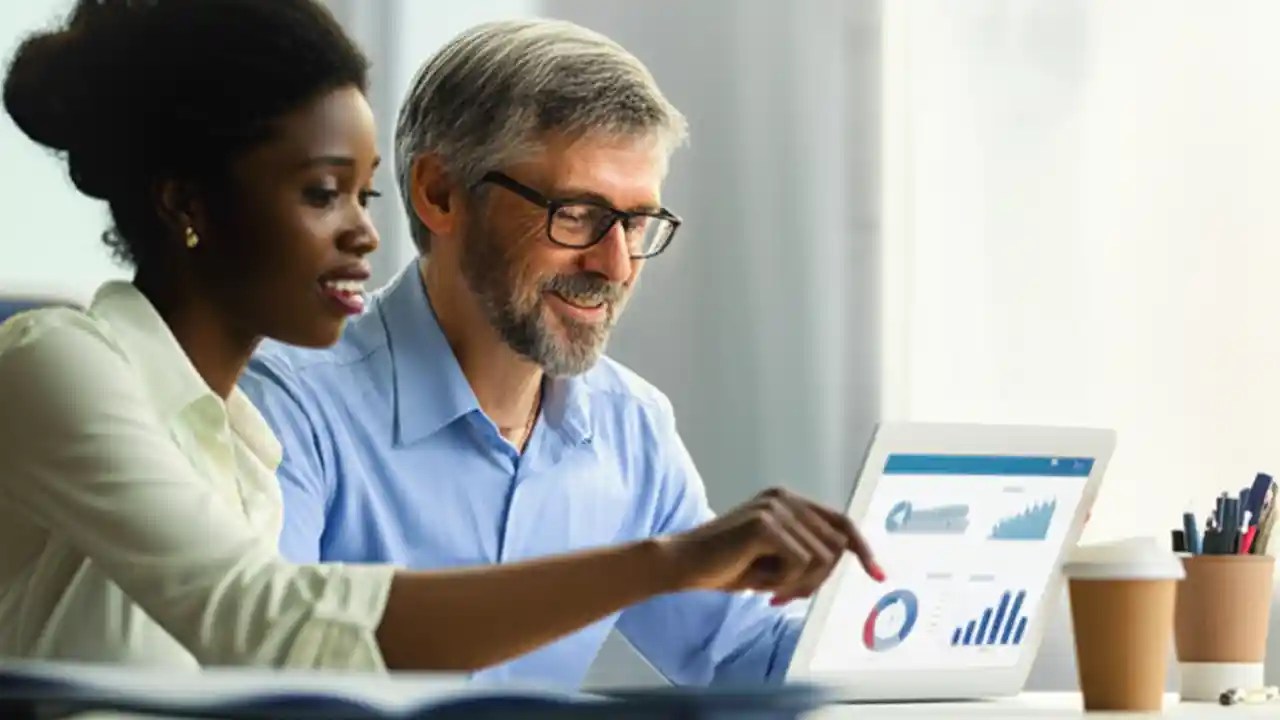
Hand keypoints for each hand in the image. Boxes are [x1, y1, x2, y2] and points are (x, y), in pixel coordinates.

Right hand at [658, 487, 883, 604]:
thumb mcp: (774, 558)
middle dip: (817, 580)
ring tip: (768, 587)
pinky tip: (758, 582)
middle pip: (836, 546)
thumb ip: (804, 553)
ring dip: (799, 584)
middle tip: (783, 595)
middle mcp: (785, 498)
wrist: (683, 564)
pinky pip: (801, 564)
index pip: (841, 522)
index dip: (862, 549)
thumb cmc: (724, 565)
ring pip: (822, 559)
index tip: (878, 574)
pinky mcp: (766, 524)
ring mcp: (776, 507)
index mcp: (787, 500)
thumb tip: (842, 559)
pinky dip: (784, 582)